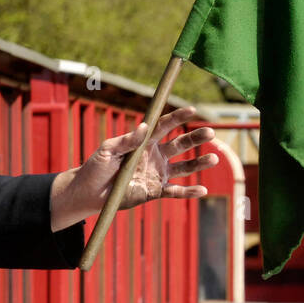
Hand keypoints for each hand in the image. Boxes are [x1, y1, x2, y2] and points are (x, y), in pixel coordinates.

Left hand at [50, 106, 216, 229]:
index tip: (192, 110)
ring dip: (199, 163)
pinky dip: (188, 192)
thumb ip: (127, 140)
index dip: (178, 118)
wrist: (89, 193)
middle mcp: (154, 156)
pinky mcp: (155, 191)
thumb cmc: (96, 167)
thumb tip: (144, 126)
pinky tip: (202, 190)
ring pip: (183, 167)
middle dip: (195, 138)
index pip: (164, 126)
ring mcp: (157, 174)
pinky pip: (175, 191)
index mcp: (143, 142)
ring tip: (214, 159)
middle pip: (180, 144)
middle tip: (211, 132)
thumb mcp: (107, 150)